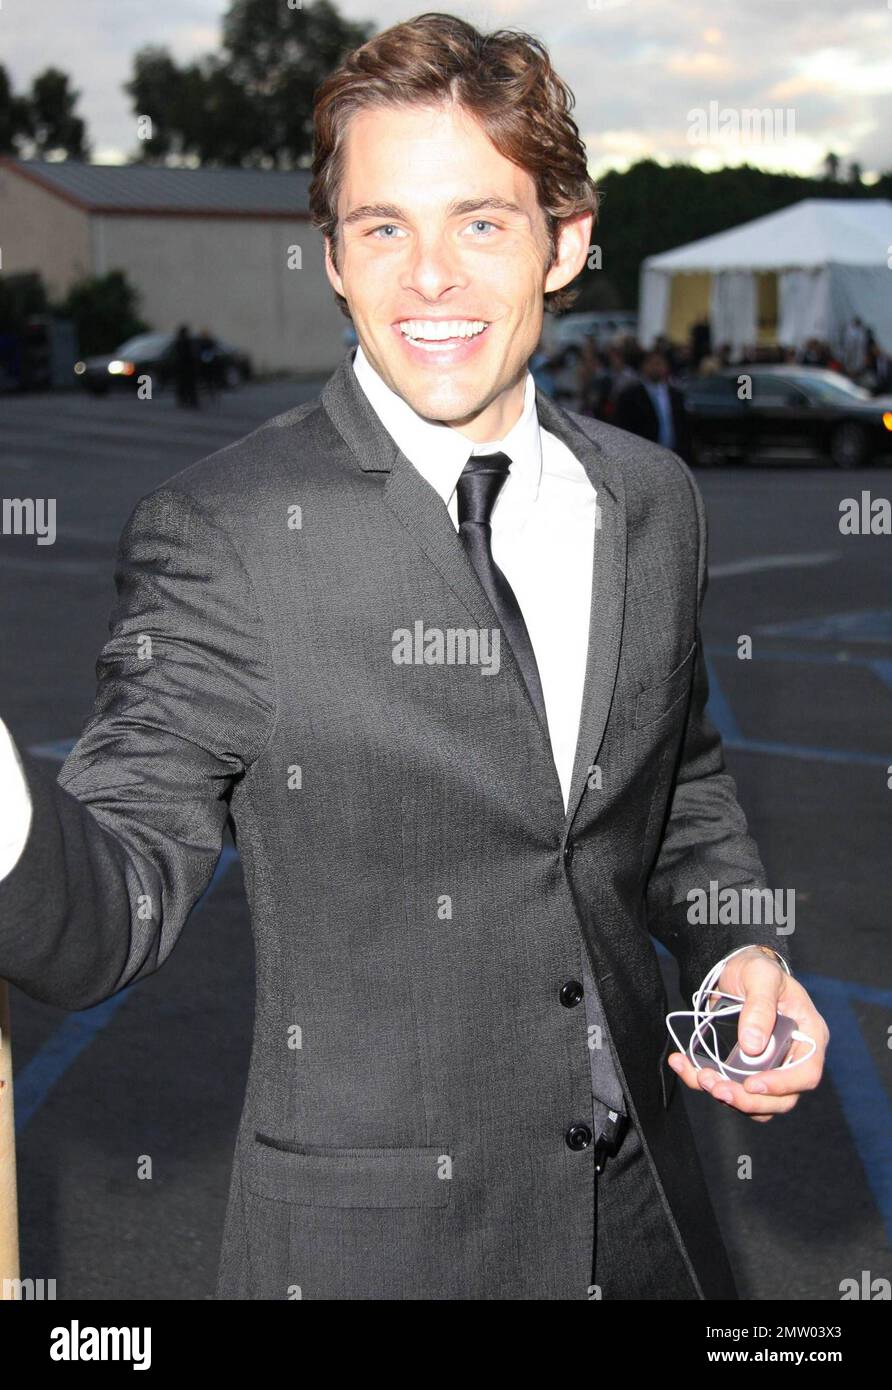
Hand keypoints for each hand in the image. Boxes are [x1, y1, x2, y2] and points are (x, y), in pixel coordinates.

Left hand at [667, 946, 828, 1121]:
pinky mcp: (744, 1069)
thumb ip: (760, 1007)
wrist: (735, 968)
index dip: (783, 1085)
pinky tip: (683, 1065)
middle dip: (748, 1099)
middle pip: (781, 1098)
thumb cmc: (757, 969)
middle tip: (717, 1087)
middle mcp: (791, 1057)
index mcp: (809, 1036)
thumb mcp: (761, 976)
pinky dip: (704, 1082)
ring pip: (755, 1101)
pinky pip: (731, 1087)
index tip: (753, 1084)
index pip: (807, 1073)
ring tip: (700, 1077)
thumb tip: (752, 1045)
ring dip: (727, 1096)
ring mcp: (769, 1067)